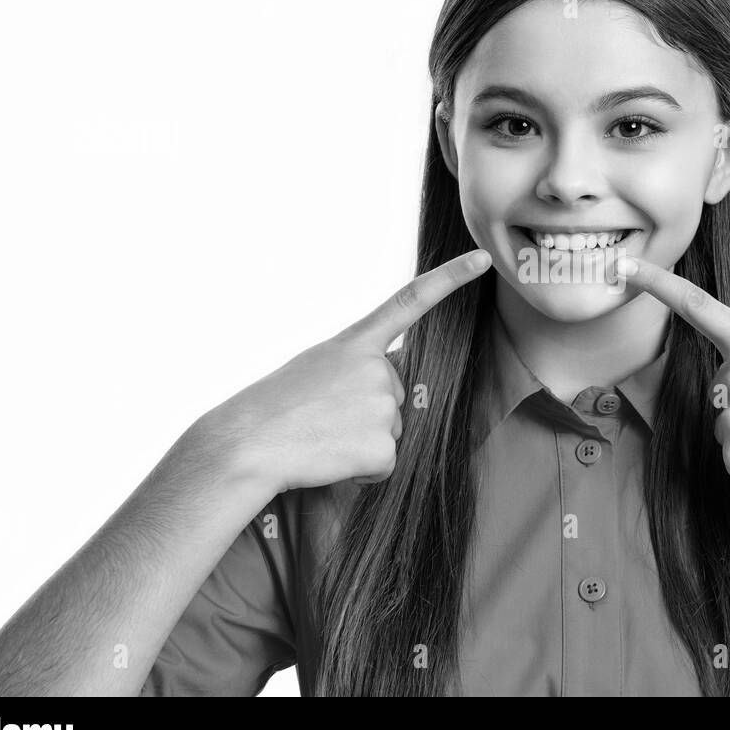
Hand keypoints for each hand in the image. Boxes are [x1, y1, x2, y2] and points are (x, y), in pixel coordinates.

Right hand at [193, 249, 491, 493]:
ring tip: (321, 437)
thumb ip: (357, 370)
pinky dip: (361, 470)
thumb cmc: (273, 409)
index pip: (410, 301)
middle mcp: (376, 368)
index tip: (482, 258)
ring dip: (360, 443)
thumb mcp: (315, 369)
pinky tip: (329, 458)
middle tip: (321, 419)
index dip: (450, 278)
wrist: (247, 444)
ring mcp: (383, 404)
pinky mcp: (384, 445)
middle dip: (365, 414)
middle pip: (394, 397)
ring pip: (391, 431)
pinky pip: (385, 465)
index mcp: (355, 344)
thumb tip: (390, 402)